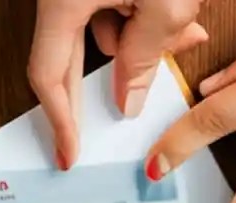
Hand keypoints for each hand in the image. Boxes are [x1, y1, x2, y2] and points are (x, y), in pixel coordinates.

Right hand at [30, 0, 209, 168]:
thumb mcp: (165, 6)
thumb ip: (144, 57)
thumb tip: (128, 100)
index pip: (48, 73)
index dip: (59, 119)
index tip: (68, 153)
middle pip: (71, 54)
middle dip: (116, 79)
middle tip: (126, 109)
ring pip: (102, 27)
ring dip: (141, 41)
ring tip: (187, 32)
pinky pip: (111, 4)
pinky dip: (142, 16)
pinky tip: (180, 11)